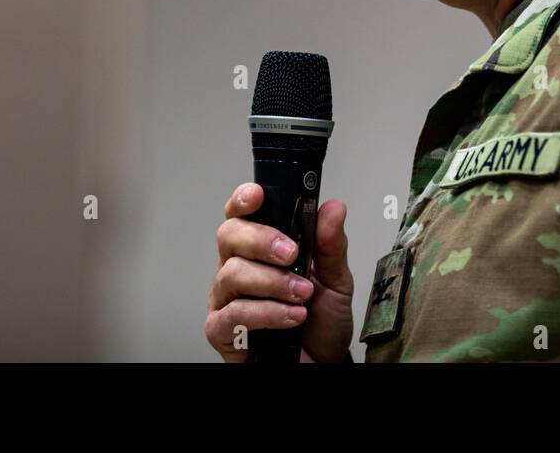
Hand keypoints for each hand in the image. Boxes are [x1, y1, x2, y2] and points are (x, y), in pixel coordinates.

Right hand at [206, 182, 353, 362]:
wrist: (322, 364)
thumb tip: (333, 207)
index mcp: (260, 250)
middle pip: (229, 236)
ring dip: (272, 282)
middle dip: (261, 240)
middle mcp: (238, 269)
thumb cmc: (321, 323)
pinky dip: (266, 313)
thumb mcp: (337, 281)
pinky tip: (290, 317)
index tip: (258, 196)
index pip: (241, 214)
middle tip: (291, 254)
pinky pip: (232, 314)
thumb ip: (331, 245)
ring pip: (232, 274)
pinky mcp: (221, 331)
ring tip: (302, 296)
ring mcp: (226, 299)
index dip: (242, 200)